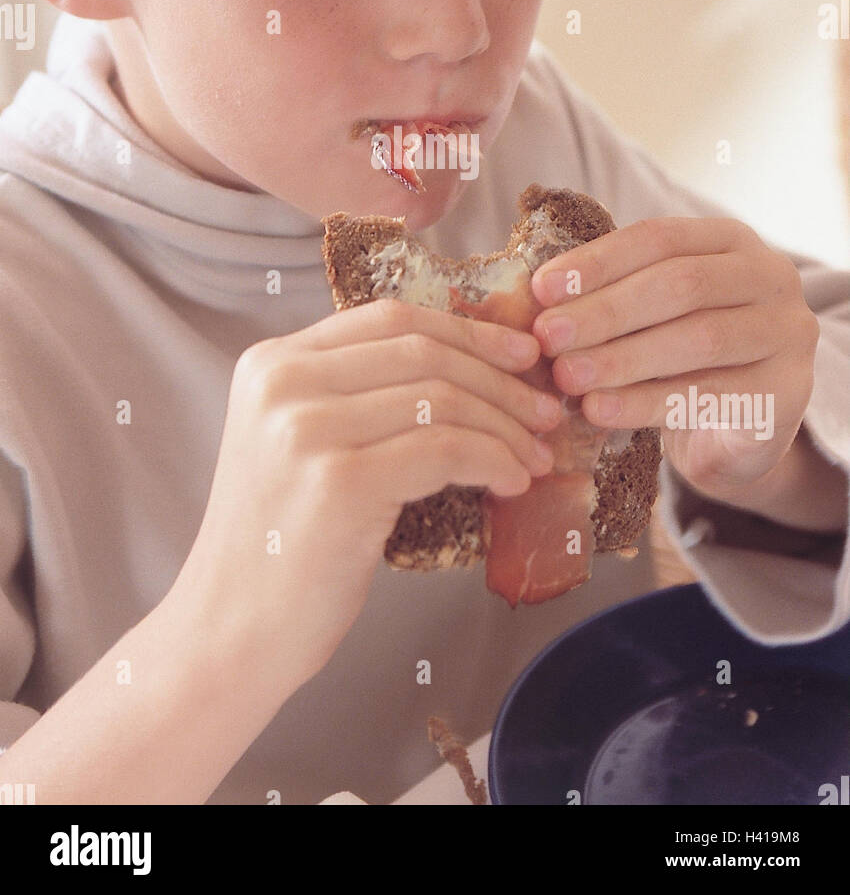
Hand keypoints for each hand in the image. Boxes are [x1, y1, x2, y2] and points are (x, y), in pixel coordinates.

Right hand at [176, 298, 559, 694]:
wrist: (228, 631)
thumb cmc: (280, 544)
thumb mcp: (298, 443)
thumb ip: (356, 395)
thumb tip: (468, 366)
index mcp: (271, 362)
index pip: (390, 317)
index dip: (467, 331)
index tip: (520, 355)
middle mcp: (283, 382)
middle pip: (423, 351)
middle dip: (500, 379)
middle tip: (545, 412)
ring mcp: (306, 429)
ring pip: (442, 398)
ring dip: (505, 426)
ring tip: (535, 456)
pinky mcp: (339, 480)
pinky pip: (445, 449)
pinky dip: (493, 460)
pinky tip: (512, 482)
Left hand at [529, 217, 820, 502]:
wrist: (738, 434)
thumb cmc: (681, 361)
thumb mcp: (649, 316)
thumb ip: (608, 296)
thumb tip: (533, 295)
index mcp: (730, 240)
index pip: (659, 238)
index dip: (597, 262)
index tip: (541, 289)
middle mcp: (770, 276)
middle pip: (679, 285)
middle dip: (604, 311)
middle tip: (547, 337)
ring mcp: (786, 332)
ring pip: (697, 338)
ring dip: (621, 357)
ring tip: (566, 377)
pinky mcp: (788, 391)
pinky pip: (710, 394)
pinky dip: (646, 401)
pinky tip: (600, 409)